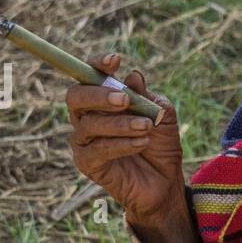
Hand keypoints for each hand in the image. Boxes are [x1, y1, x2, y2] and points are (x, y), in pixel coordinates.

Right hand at [66, 52, 196, 242]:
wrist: (166, 182)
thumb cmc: (161, 144)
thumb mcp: (161, 115)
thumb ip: (147, 97)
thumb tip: (132, 76)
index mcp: (102, 99)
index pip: (89, 75)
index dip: (96, 64)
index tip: (114, 60)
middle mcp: (87, 116)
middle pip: (75, 96)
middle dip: (99, 95)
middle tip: (125, 100)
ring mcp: (84, 140)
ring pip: (88, 124)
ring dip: (120, 123)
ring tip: (146, 127)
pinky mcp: (87, 164)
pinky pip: (97, 150)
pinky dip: (121, 144)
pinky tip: (141, 143)